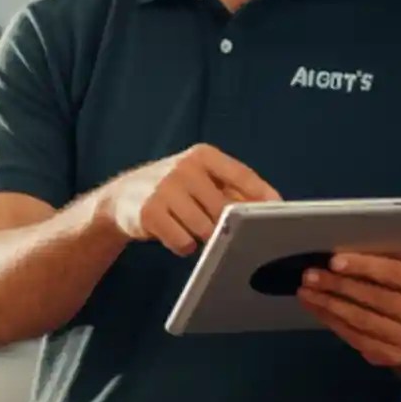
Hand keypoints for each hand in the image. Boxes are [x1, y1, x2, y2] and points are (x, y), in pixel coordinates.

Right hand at [99, 144, 279, 255]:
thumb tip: (272, 206)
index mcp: (203, 155)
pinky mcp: (149, 213)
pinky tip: (174, 233)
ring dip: (203, 238)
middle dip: (226, 226)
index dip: (262, 196)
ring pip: (206, 230)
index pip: (242, 176)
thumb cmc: (175, 189)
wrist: (122, 196)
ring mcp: (165, 189)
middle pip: (226, 211)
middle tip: (218, 228)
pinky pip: (184, 243)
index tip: (278, 213)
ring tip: (190, 227)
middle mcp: (184, 168)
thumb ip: (234, 189)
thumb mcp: (202, 179)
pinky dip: (184, 246)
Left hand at [297, 243, 400, 367]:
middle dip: (336, 285)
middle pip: (373, 299)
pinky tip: (316, 308)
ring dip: (328, 305)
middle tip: (308, 275)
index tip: (334, 260)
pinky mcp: (392, 357)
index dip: (363, 266)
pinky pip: (356, 338)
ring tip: (304, 291)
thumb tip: (375, 222)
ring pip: (361, 321)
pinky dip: (332, 322)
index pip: (394, 273)